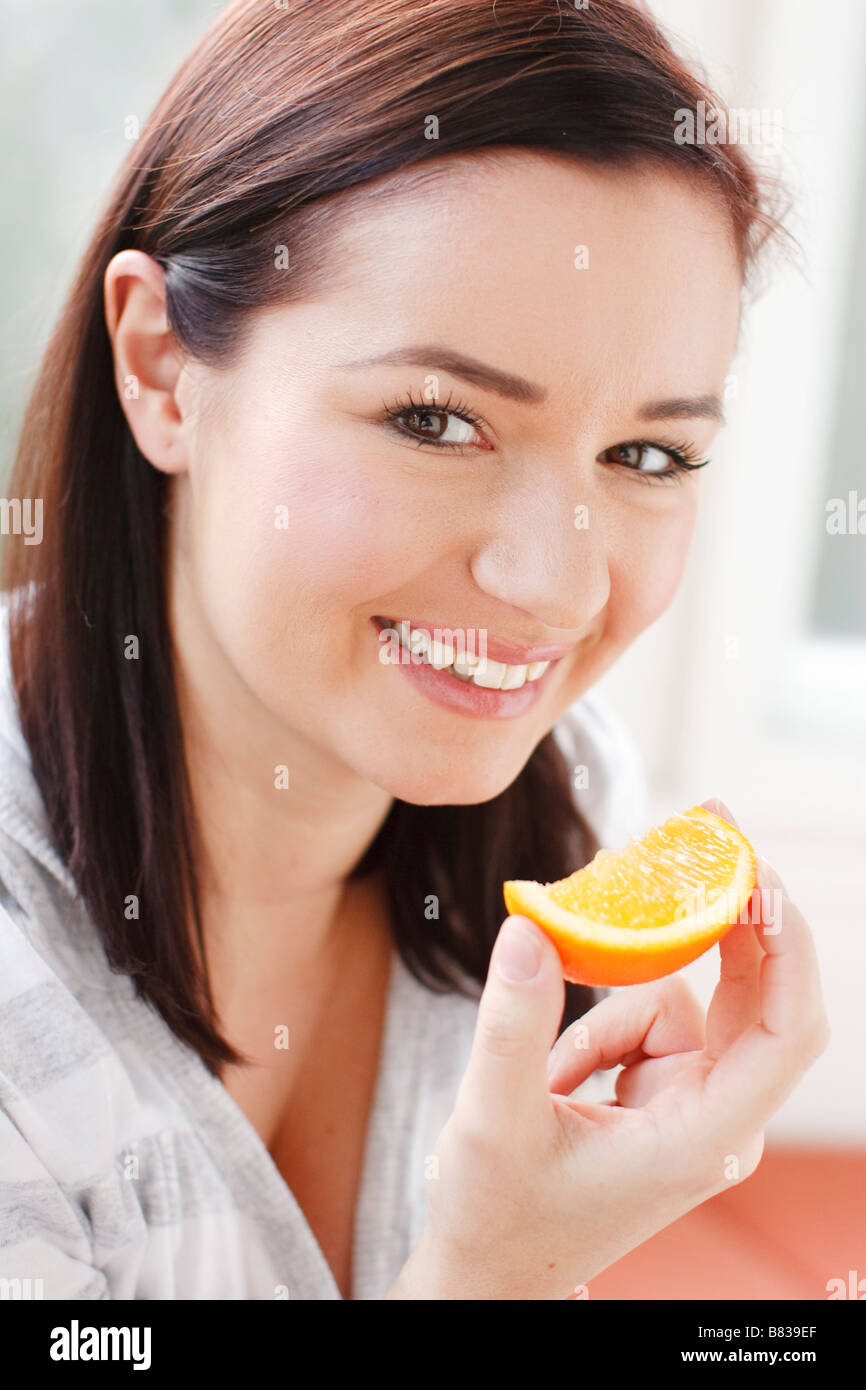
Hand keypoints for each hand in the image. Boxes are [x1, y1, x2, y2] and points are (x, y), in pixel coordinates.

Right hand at [389, 801, 829, 1299]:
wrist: (490, 1271)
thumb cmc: (497, 1217)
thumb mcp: (492, 1121)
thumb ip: (512, 1024)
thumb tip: (529, 925)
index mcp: (703, 1138)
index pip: (788, 1032)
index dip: (787, 944)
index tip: (755, 870)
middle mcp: (718, 1119)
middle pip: (759, 994)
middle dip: (731, 912)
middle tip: (701, 827)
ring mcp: (694, 1104)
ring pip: (685, 998)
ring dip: (619, 997)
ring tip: (552, 1066)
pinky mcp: (666, 1093)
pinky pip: (650, 1017)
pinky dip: (601, 1021)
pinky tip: (554, 1078)